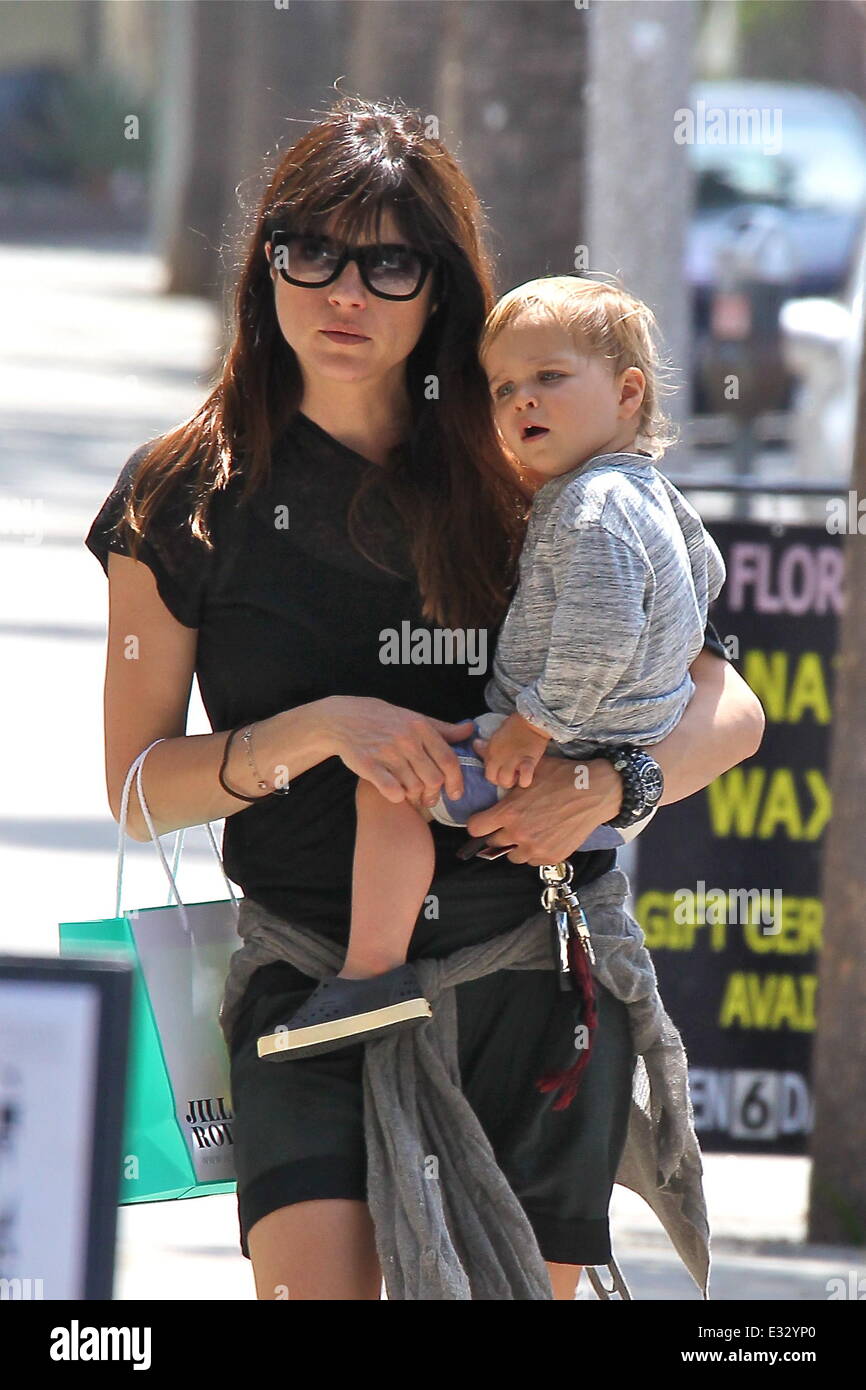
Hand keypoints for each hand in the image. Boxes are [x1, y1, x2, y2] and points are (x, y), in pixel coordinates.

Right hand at [320, 695, 474, 808]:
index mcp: (420, 727)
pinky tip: (395, 794)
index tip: (456, 794)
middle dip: (434, 794)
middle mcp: (406, 739)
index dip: (456, 781)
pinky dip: (397, 797)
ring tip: (412, 797)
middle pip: (433, 778)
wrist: (343, 718)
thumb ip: (442, 728)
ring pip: (414, 787)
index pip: (448, 760)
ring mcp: (387, 752)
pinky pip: (392, 791)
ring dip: (415, 797)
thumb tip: (470, 730)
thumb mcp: (413, 717)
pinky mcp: (369, 765)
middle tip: (429, 799)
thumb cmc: (381, 718)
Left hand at [465, 754, 622, 864]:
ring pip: (512, 855)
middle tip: (510, 823)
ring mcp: (536, 848)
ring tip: (526, 831)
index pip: (476, 829)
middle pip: (492, 843)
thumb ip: (502, 765)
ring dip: (515, 845)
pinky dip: (534, 851)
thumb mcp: (531, 768)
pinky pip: (533, 860)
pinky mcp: (551, 856)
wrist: (594, 792)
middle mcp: (519, 834)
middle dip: (498, 833)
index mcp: (509, 813)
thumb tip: (476, 744)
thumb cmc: (562, 777)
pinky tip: (542, 837)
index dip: (478, 823)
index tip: (484, 820)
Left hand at [472, 713, 549, 789]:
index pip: (487, 774)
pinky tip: (527, 776)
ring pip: (506, 781)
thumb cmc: (514, 727)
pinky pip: (524, 778)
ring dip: (513, 781)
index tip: (502, 772)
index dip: (495, 776)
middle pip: (495, 780)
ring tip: (518, 775)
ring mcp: (513, 760)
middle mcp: (499, 758)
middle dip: (502, 781)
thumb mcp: (496, 735)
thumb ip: (486, 745)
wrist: (532, 720)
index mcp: (491, 752)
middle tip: (511, 775)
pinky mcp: (528, 761)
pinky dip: (525, 780)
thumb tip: (475, 744)